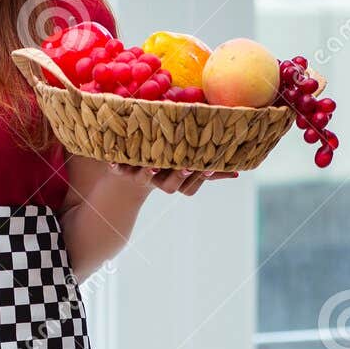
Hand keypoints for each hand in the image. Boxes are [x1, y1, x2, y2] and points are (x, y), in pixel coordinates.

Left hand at [107, 162, 237, 196]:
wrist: (124, 179)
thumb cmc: (162, 168)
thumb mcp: (184, 168)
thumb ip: (208, 169)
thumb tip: (237, 172)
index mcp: (174, 182)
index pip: (190, 186)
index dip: (199, 178)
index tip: (208, 168)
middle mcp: (158, 183)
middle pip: (171, 186)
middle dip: (179, 175)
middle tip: (188, 165)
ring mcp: (139, 177)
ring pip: (145, 178)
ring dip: (148, 172)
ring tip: (153, 165)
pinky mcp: (121, 171)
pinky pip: (119, 169)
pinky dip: (116, 165)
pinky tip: (112, 161)